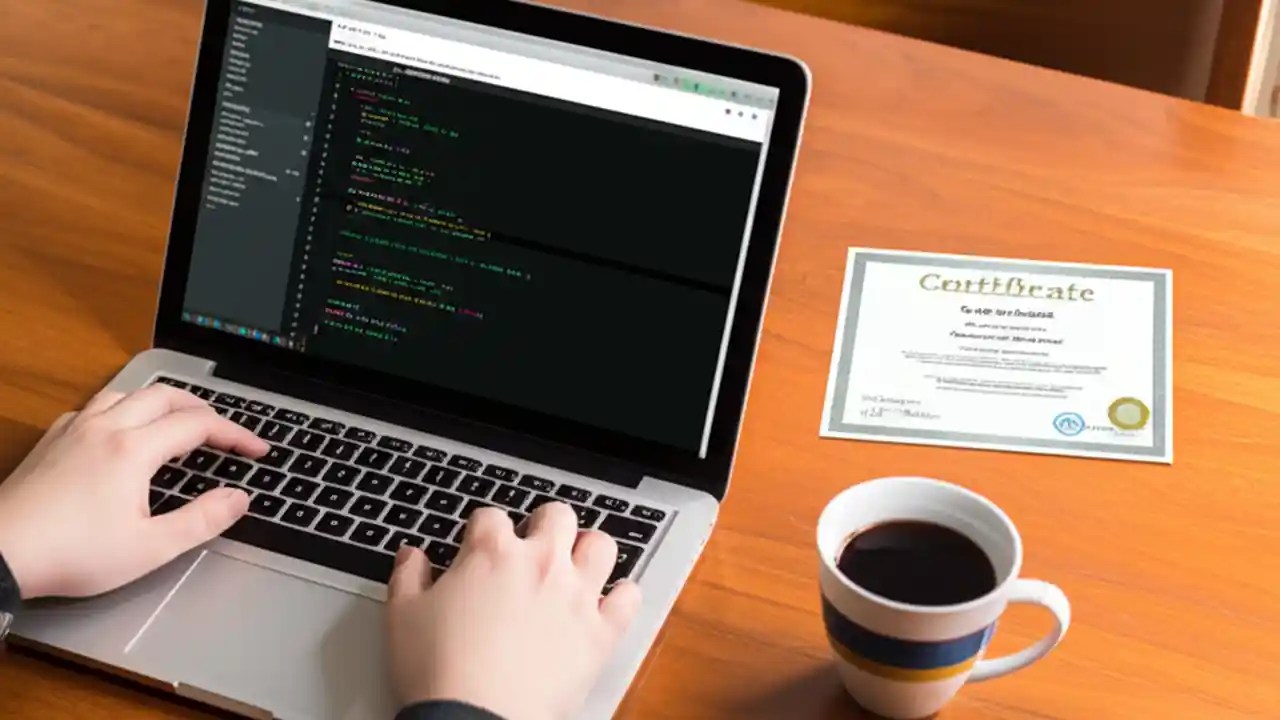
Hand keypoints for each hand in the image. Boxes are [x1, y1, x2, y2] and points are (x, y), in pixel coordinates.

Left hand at [0, 385, 267, 598]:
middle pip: (164, 396)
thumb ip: (201, 520)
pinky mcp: (50, 442)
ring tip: (175, 419)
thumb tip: (238, 499)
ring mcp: (73, 431)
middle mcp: (104, 429)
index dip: (235, 433)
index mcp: (133, 450)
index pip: (198, 425)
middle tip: (222, 430)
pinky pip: (91, 407)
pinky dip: (119, 409)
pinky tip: (118, 431)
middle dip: (202, 408)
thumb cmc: (70, 555)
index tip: (255, 449)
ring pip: (125, 393)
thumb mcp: (150, 548)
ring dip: (159, 401)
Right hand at [386, 503, 641, 719]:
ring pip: (601, 545)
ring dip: (588, 550)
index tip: (478, 547)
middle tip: (532, 546)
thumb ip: (408, 576)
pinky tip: (608, 603)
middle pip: (557, 515)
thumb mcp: (402, 617)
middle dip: (543, 524)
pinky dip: (622, 597)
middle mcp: (540, 564)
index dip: (482, 530)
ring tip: (575, 565)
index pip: (490, 516)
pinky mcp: (600, 632)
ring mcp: (575, 596)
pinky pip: (629, 598)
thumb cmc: (439, 672)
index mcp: (491, 553)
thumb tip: (412, 555)